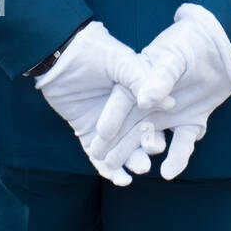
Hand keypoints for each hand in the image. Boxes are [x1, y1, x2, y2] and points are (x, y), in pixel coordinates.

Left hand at [35, 21, 172, 185]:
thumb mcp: (121, 61)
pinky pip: (99, 157)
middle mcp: (125, 112)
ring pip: (122, 150)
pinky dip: (109, 170)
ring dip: (131, 162)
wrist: (60, 54)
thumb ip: (141, 79)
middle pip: (140, 137)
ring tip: (137, 170)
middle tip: (148, 162)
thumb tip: (171, 103)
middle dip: (145, 151)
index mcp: (137, 93)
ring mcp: (106, 125)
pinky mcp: (88, 134)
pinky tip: (119, 179)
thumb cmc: (93, 51)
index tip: (161, 144)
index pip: (153, 117)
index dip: (157, 132)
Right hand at [89, 4, 230, 180]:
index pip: (120, 102)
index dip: (110, 119)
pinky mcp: (191, 123)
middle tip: (108, 164)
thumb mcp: (175, 57)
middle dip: (120, 145)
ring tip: (141, 167)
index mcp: (140, 81)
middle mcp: (151, 102)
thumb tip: (144, 101)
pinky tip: (170, 172)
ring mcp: (170, 115)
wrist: (225, 46)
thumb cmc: (192, 43)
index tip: (98, 137)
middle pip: (131, 126)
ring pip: (152, 138)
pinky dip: (177, 158)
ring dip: (144, 152)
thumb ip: (160, 77)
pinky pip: (181, 143)